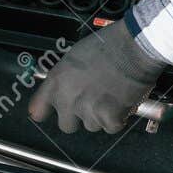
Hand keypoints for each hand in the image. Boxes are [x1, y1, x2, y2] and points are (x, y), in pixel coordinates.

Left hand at [29, 22, 167, 133]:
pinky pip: (111, 127)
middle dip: (78, 117)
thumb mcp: (74, 56)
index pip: (38, 110)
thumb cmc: (108, 44)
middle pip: (66, 125)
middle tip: (92, 104)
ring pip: (92, 126)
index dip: (45, 111)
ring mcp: (89, 110)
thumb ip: (65, 78)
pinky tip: (123, 102)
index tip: (51, 112)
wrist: (135, 47)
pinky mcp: (110, 118)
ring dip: (101, 116)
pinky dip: (119, 118)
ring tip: (112, 97)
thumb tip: (64, 90)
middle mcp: (68, 100)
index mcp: (57, 82)